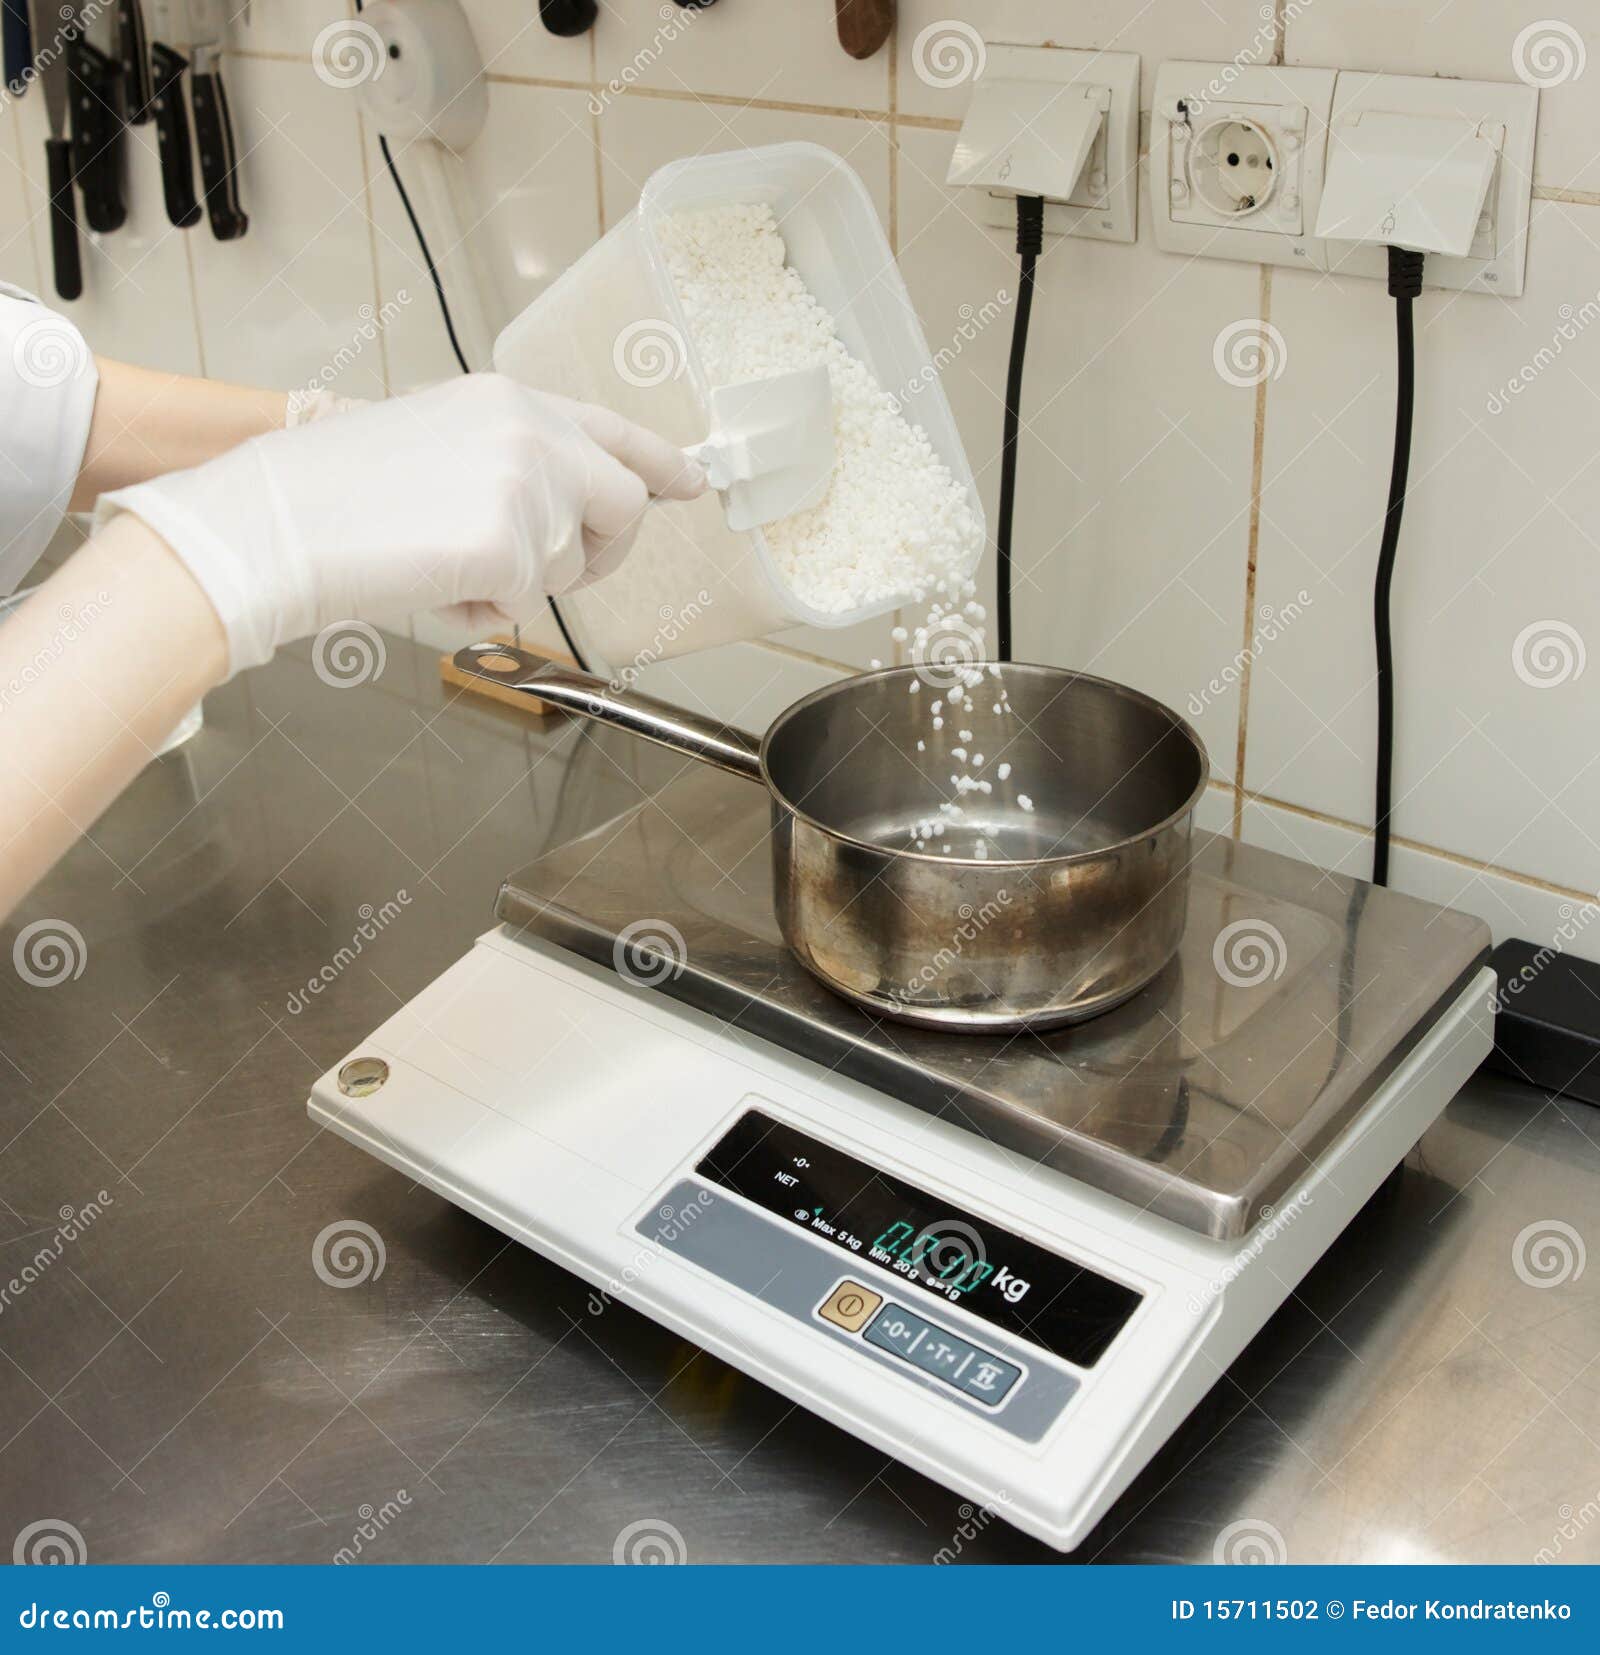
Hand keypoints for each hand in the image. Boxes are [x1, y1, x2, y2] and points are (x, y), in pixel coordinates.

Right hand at [97, 375, 706, 675]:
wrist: (273, 519)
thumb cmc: (336, 492)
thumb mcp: (436, 441)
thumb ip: (513, 461)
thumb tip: (564, 513)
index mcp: (511, 401)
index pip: (614, 432)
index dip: (661, 463)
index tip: (693, 483)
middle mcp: (533, 432)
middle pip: (623, 505)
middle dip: (603, 552)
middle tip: (547, 572)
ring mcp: (527, 486)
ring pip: (571, 567)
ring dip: (517, 584)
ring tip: (438, 559)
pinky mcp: (511, 545)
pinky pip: (525, 605)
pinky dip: (478, 612)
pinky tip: (427, 584)